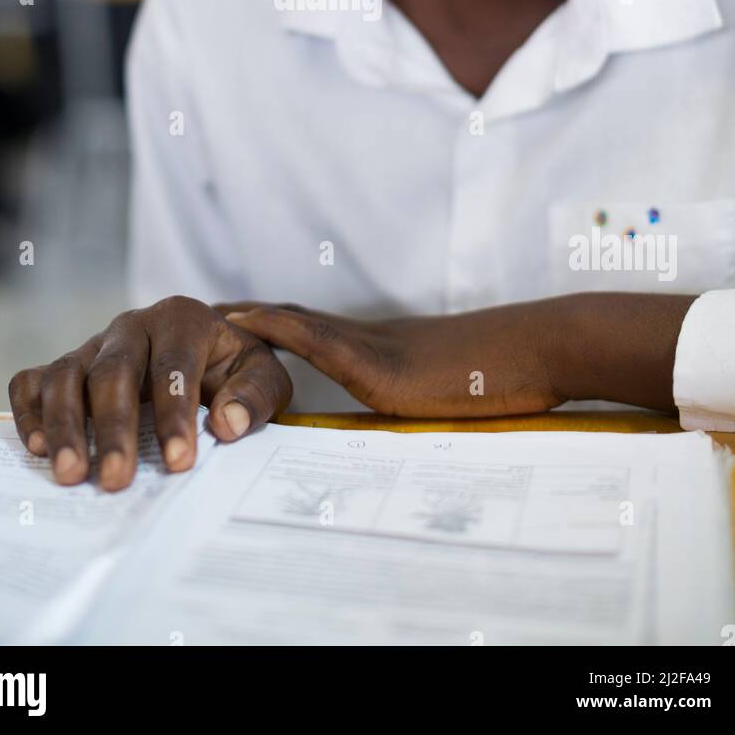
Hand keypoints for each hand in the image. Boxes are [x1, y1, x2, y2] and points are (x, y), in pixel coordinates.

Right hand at [8, 296, 292, 489]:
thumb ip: (254, 395)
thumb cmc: (232, 369)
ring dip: (65, 425)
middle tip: (115, 480)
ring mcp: (92, 345)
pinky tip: (39, 447)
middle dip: (114, 428)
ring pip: (66, 375)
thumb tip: (228, 423)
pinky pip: (32, 380)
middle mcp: (131, 326)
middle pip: (113, 371)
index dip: (175, 415)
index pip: (173, 366)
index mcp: (182, 320)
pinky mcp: (66, 365)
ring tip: (70, 475)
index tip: (180, 463)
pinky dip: (29, 411)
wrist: (203, 351)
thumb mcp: (261, 375)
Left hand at [219, 299, 563, 417]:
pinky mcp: (379, 362)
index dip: (271, 325)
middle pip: (292, 319)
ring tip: (198, 316)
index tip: (229, 321)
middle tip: (196, 314)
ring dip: (246, 320)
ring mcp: (372, 345)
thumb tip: (400, 420)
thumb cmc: (504, 379)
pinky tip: (240, 322)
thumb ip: (415, 401)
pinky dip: (274, 327)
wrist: (537, 351)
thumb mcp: (448, 394)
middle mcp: (369, 338)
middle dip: (245, 318)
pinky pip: (316, 338)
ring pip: (294, 323)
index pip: (314, 331)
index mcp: (382, 349)